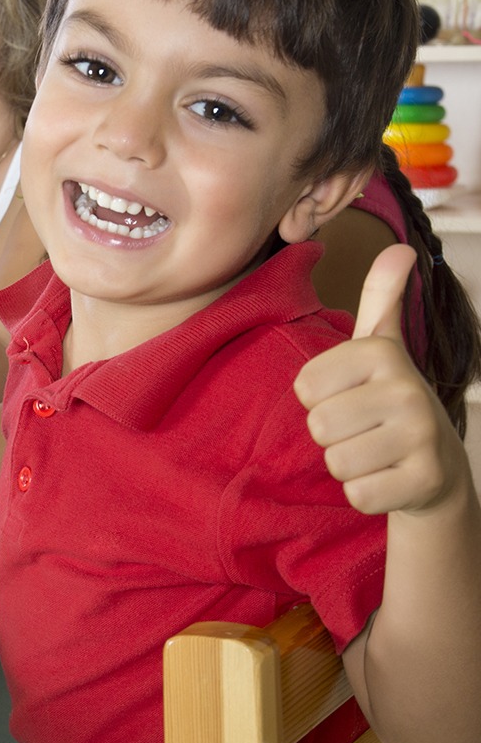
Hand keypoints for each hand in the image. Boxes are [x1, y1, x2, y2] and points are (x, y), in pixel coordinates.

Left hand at [295, 244, 468, 516]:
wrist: (437, 466)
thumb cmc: (388, 398)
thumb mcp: (380, 347)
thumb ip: (380, 298)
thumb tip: (400, 248)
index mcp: (382, 353)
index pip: (304, 387)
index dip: (318, 398)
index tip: (349, 395)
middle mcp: (408, 390)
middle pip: (319, 425)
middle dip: (331, 434)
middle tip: (361, 428)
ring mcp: (422, 437)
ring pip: (336, 461)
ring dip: (346, 463)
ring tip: (374, 451)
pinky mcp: (425, 481)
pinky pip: (357, 494)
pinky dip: (364, 492)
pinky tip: (387, 476)